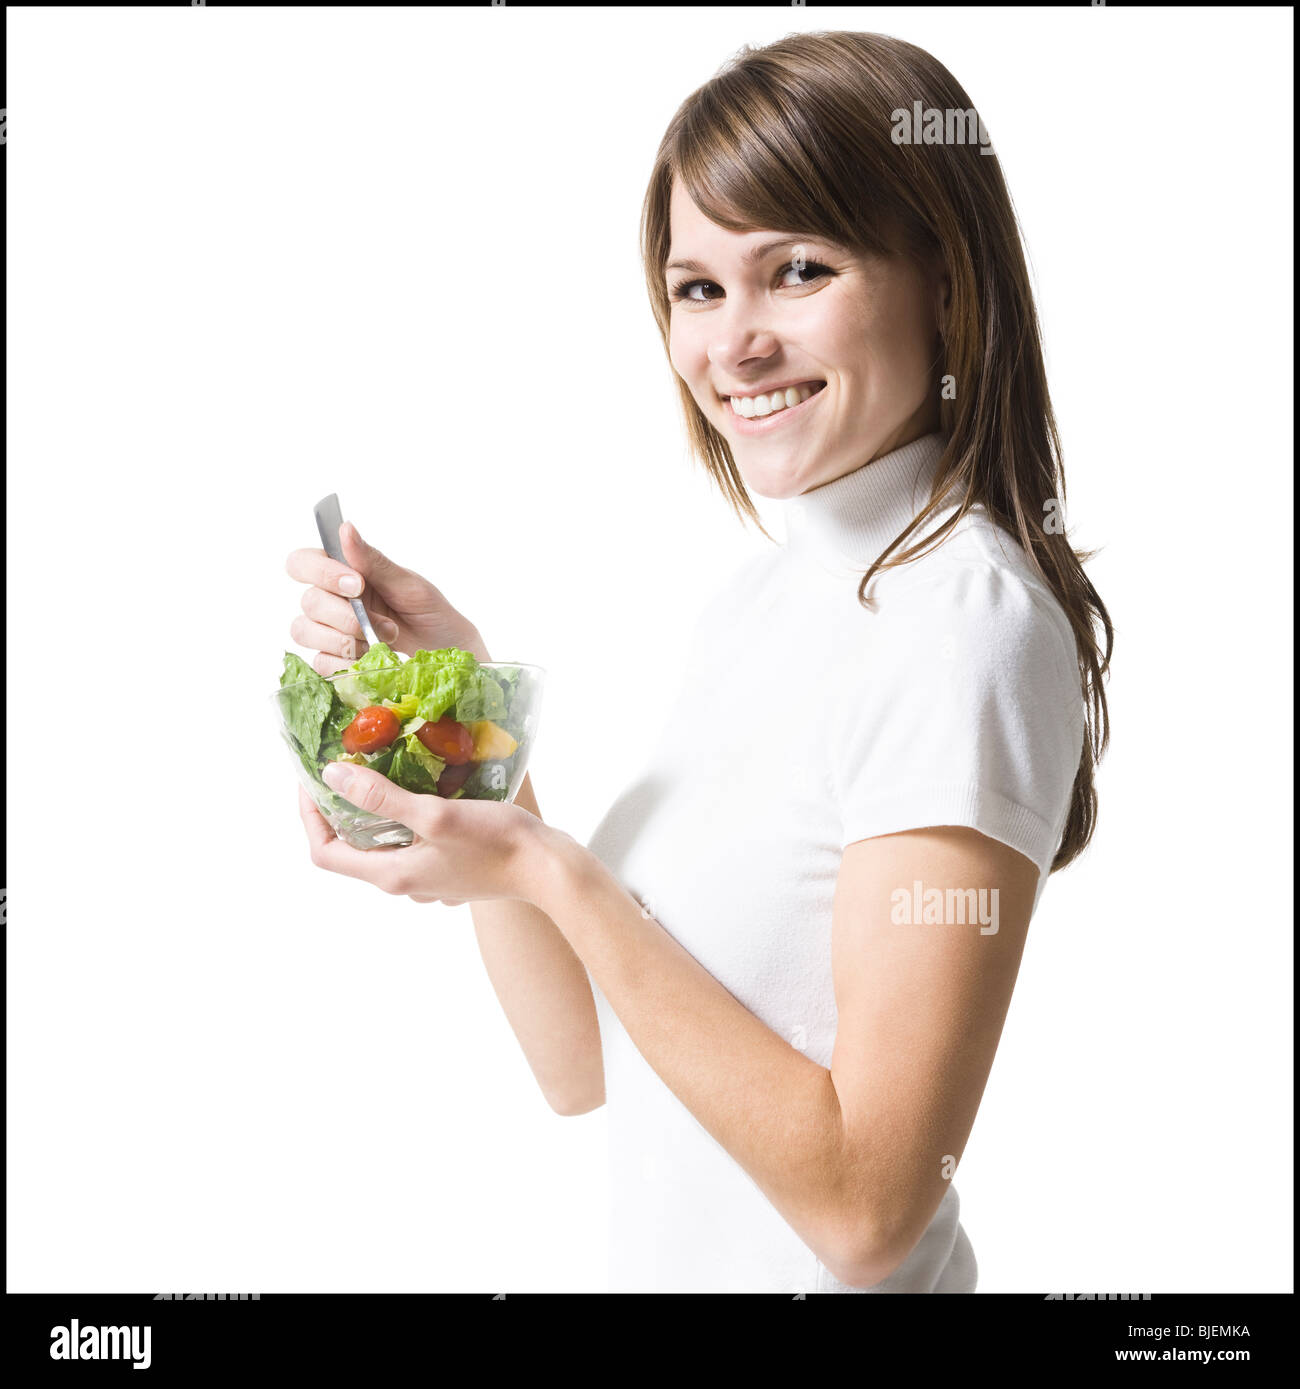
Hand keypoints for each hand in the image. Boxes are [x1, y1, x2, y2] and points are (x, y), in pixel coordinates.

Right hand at [286, 521, 489, 676]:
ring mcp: (329, 632)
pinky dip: (345, 662)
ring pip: (305, 631)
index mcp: (345, 573)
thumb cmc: (432, 614)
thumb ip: (374, 562)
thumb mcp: (409, 585)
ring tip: (384, 642)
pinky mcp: (334, 662)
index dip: (321, 572)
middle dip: (347, 615)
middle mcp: (332, 601)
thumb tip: (345, 528)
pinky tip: (370, 660)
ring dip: (346, 639)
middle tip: (387, 625)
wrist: (450, 655)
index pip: (303, 563)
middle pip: (309, 601)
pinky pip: (320, 662)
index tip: (357, 584)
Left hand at [297, 766, 550, 906]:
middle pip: (353, 849)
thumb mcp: (434, 813)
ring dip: (375, 814)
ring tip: (382, 774)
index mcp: (392, 875)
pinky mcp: (451, 873)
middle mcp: (405, 885)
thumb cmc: (496, 841)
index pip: (324, 853)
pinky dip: (406, 821)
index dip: (309, 816)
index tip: (311, 780)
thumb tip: (331, 777)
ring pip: (385, 847)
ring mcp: (429, 883)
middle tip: (345, 768)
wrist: (548, 869)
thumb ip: (381, 796)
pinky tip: (424, 795)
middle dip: (341, 809)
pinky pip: (414, 847)